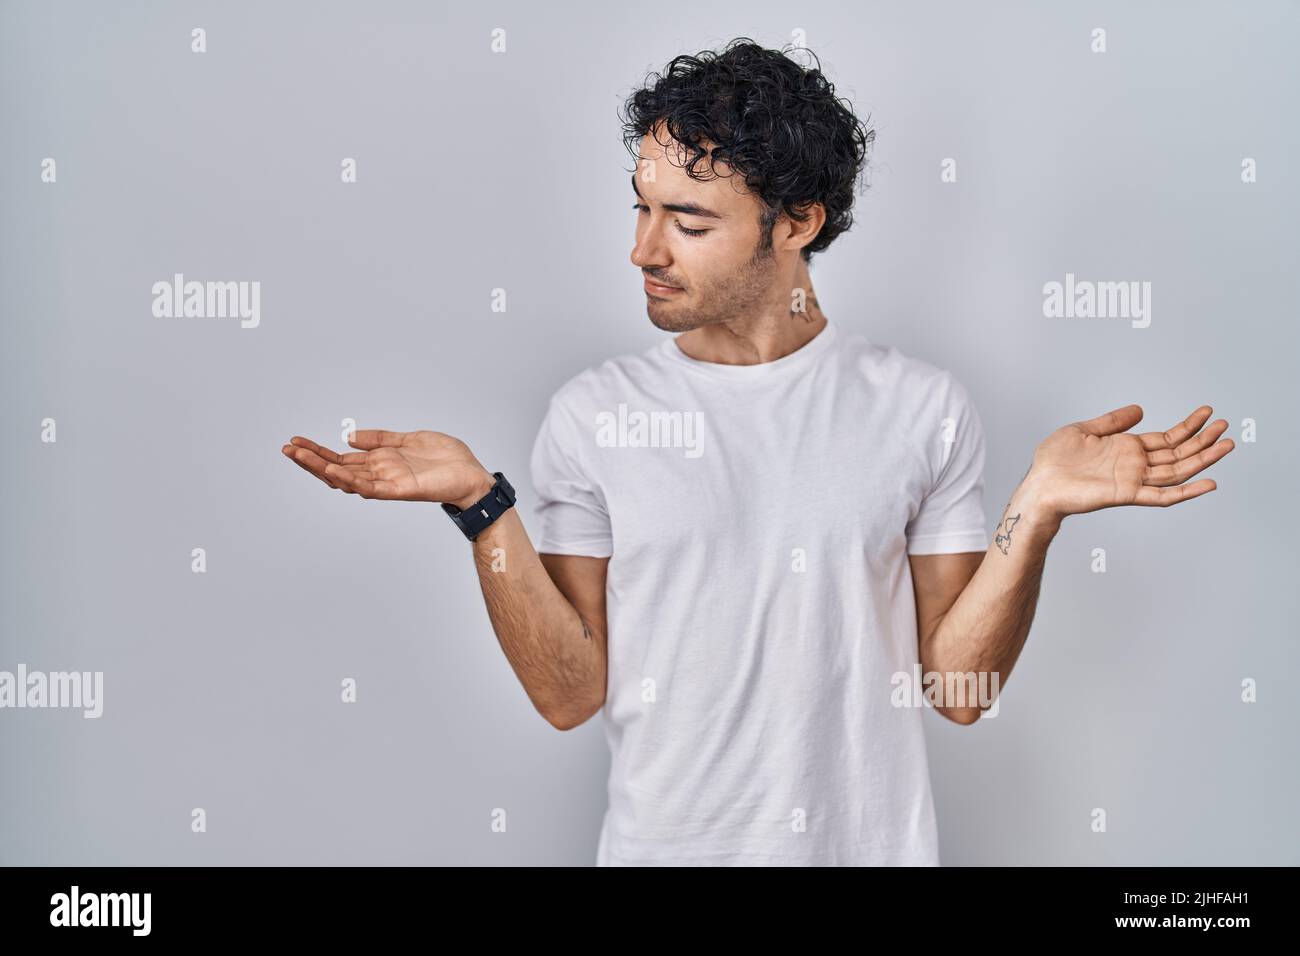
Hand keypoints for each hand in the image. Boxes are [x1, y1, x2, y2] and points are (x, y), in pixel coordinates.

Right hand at [281, 430, 494, 507]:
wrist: (472, 475)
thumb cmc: (446, 459)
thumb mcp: (409, 439)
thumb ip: (380, 438)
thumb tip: (349, 437)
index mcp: (380, 461)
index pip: (340, 458)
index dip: (317, 451)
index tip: (295, 441)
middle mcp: (379, 474)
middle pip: (336, 469)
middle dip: (310, 460)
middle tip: (287, 449)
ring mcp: (387, 483)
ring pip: (346, 479)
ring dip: (322, 469)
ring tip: (300, 456)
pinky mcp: (400, 490)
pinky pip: (370, 487)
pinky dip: (350, 480)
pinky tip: (333, 471)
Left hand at [1025, 404, 1233, 519]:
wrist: (1039, 483)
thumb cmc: (1054, 461)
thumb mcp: (1085, 430)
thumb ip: (1113, 421)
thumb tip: (1140, 410)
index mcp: (1127, 448)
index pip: (1167, 438)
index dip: (1188, 426)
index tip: (1208, 413)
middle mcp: (1134, 465)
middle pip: (1178, 453)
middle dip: (1203, 440)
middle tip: (1226, 426)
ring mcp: (1133, 480)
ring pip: (1177, 471)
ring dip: (1203, 460)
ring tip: (1226, 445)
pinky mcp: (1126, 494)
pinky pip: (1162, 496)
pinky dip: (1186, 492)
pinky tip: (1208, 484)